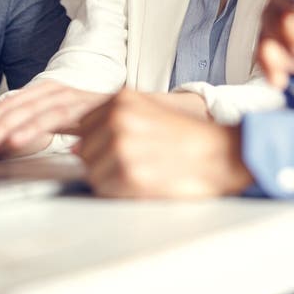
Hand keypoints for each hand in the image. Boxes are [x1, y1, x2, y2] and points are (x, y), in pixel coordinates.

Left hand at [0, 80, 111, 157]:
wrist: (139, 104)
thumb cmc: (100, 116)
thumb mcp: (66, 117)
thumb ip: (41, 122)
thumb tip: (12, 137)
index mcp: (47, 91)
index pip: (10, 103)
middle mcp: (55, 89)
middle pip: (15, 105)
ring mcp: (69, 95)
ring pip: (30, 111)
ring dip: (4, 128)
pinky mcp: (84, 105)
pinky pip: (55, 118)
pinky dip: (34, 129)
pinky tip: (18, 140)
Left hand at [74, 88, 252, 197]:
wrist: (221, 153)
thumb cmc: (188, 136)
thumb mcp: (148, 111)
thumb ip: (109, 120)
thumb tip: (73, 145)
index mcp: (121, 100)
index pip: (81, 125)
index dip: (93, 142)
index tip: (104, 149)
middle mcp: (118, 119)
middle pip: (83, 151)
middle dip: (101, 162)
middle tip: (133, 163)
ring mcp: (123, 147)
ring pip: (92, 173)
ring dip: (110, 179)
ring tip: (141, 173)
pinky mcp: (130, 175)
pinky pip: (106, 191)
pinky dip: (120, 193)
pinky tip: (143, 183)